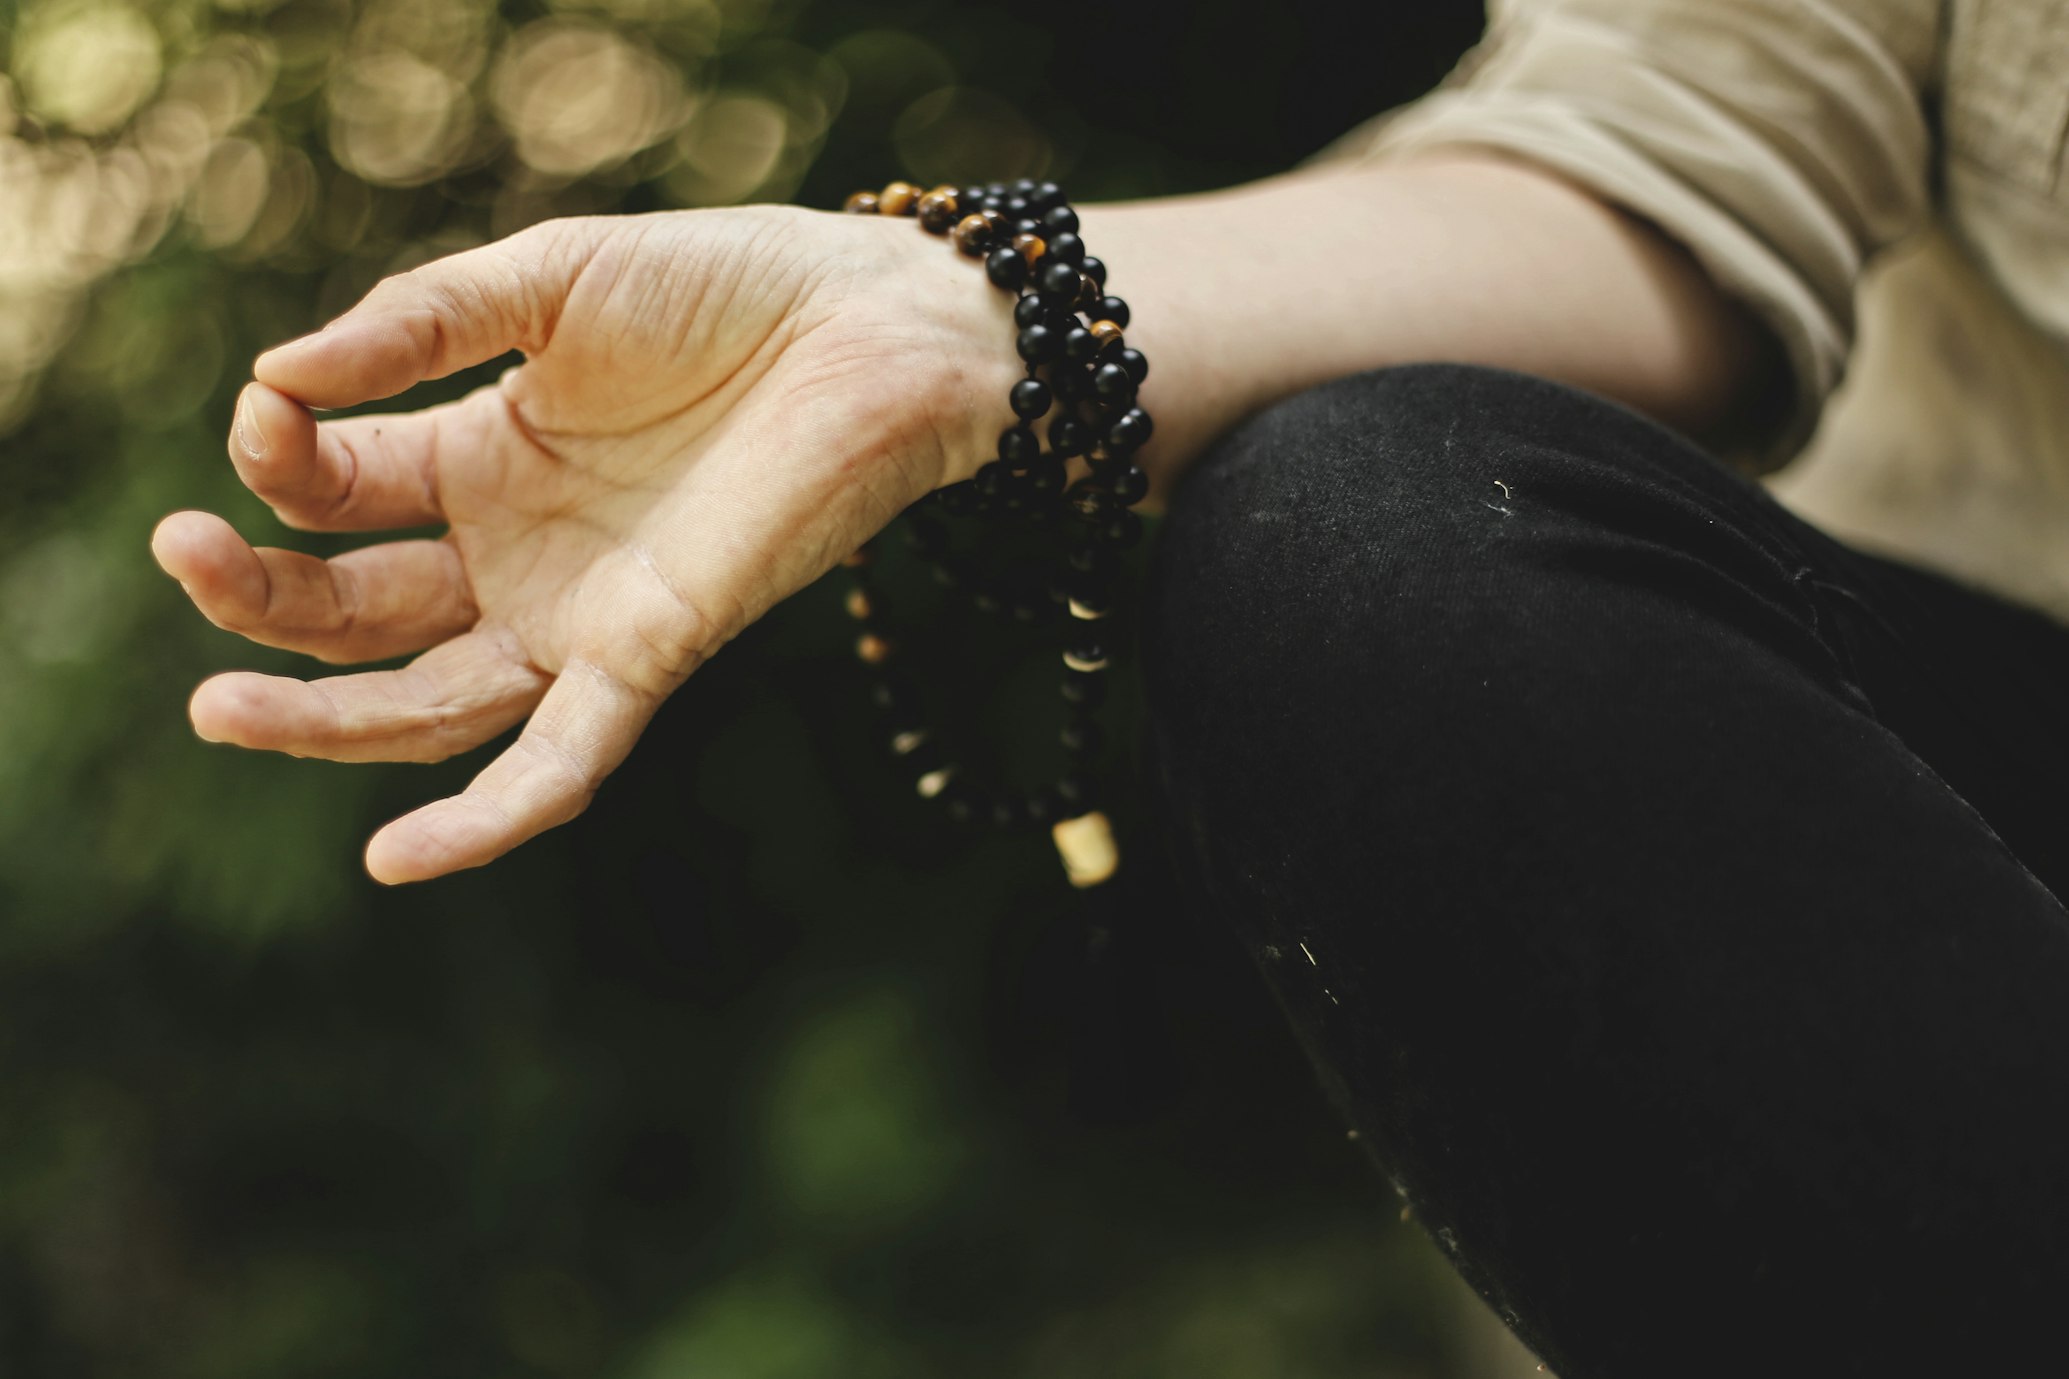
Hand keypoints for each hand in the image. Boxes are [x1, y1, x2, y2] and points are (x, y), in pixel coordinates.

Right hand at [151, 207, 1021, 883]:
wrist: (869, 327)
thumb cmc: (722, 287)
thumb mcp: (547, 284)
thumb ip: (418, 326)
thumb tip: (277, 377)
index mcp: (478, 458)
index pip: (337, 492)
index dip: (282, 463)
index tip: (264, 415)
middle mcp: (517, 552)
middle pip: (357, 611)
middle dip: (262, 599)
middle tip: (181, 557)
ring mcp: (579, 614)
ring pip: (427, 702)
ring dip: (321, 719)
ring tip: (216, 708)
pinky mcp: (650, 655)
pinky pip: (559, 760)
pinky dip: (486, 818)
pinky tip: (395, 860)